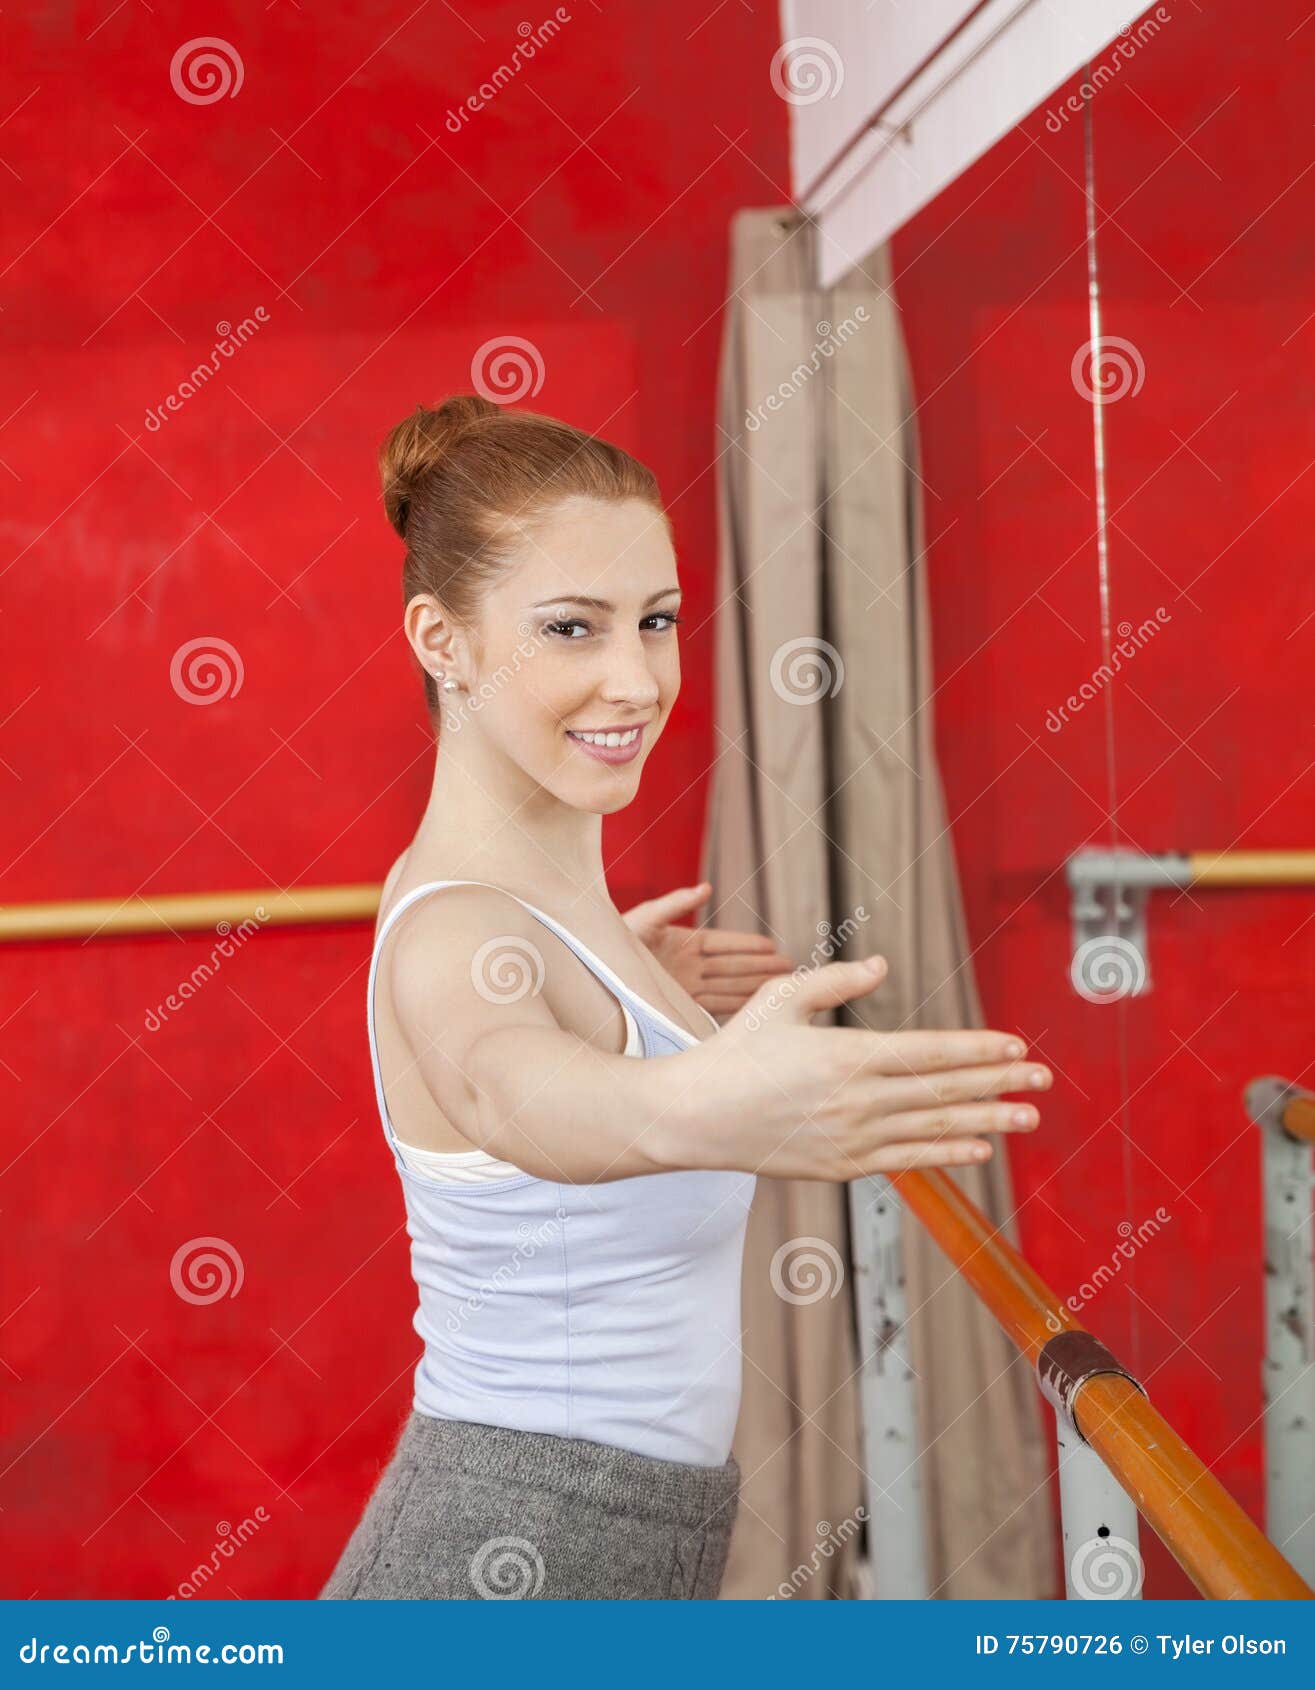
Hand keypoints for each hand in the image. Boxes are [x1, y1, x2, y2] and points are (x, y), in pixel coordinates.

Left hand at [620, 881, 795, 1020]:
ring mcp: (685, 986)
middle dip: (761, 967)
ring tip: (780, 987)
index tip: (773, 946)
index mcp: (684, 941)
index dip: (748, 946)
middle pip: (732, 966)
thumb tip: (707, 887)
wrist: (593, 967)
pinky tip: (753, 1010)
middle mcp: (689, 965)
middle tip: (790, 968)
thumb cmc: (616, 937)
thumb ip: (676, 903)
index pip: (724, 944)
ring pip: (727, 987)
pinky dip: (733, 1007)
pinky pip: (711, 1006)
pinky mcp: (678, 1005)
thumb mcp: (646, 917)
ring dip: (753, 987)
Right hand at [669, 953, 1050, 1182]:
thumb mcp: (780, 999)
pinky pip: (910, 1160)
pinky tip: (979, 1147)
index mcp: (849, 1055)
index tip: (1016, 1046)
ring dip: (988, 1121)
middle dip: (1000, 1084)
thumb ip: (836, 980)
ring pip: (936, 1128)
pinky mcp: (844, 1166)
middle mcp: (860, 1100)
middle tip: (1044, 1078)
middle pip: (946, 1091)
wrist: (696, 1117)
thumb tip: (884, 965)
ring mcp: (854, 1138)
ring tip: (1029, 1116)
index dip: (979, 1049)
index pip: (931, 1052)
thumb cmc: (736, 1050)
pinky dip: (948, 1152)